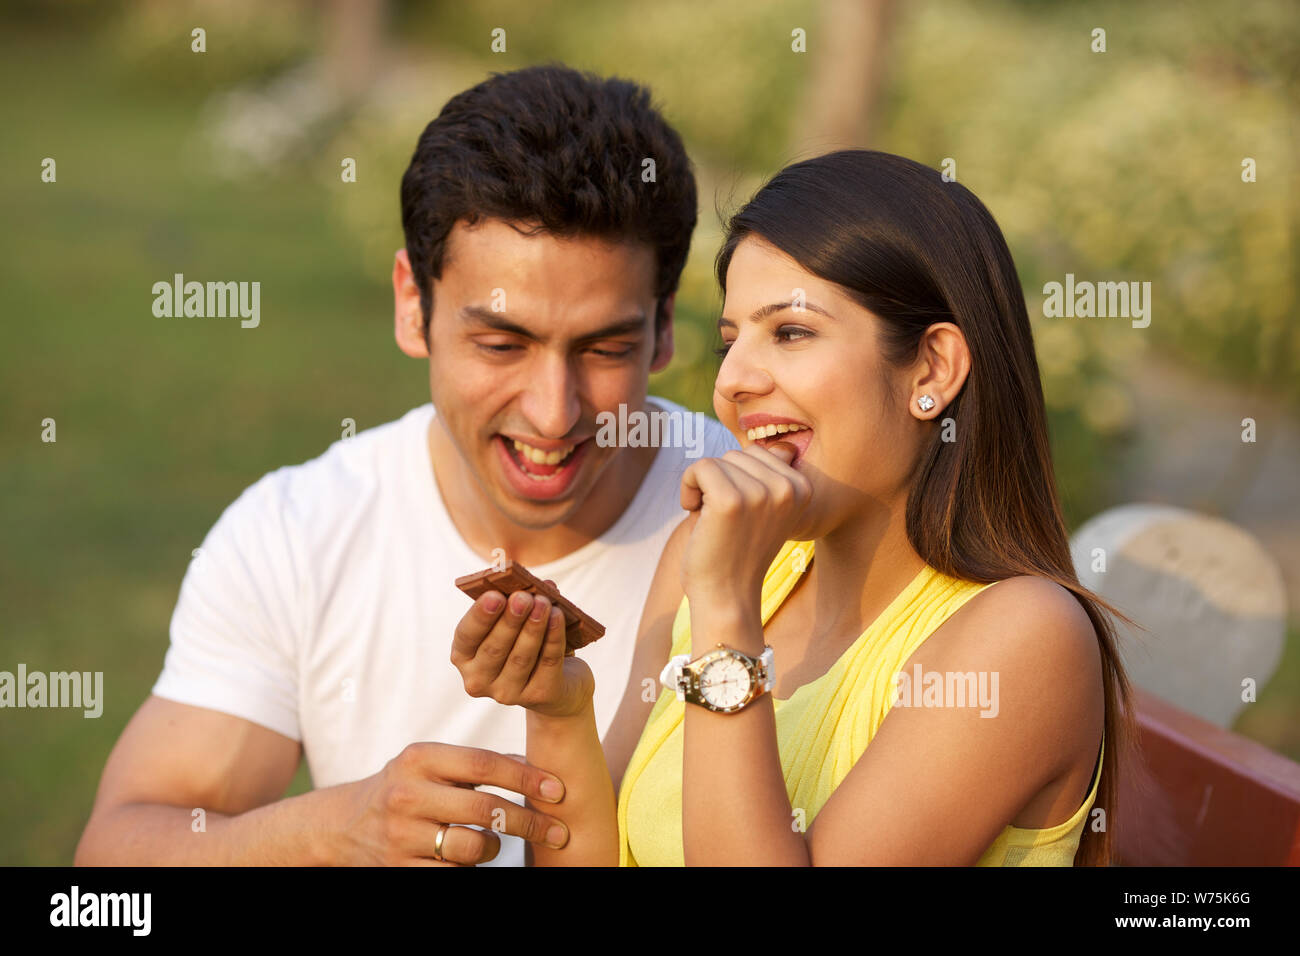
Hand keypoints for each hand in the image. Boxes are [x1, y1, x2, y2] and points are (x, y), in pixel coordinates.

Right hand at [336, 744, 568, 865]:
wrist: (345, 825)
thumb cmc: (406, 787)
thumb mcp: (431, 764)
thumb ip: (477, 764)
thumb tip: (534, 771)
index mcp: (419, 759)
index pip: (484, 764)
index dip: (526, 777)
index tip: (558, 790)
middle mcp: (407, 795)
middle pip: (485, 809)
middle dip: (530, 822)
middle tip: (558, 831)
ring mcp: (401, 835)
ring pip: (473, 847)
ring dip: (496, 848)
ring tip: (495, 843)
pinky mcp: (400, 868)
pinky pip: (453, 873)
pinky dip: (471, 868)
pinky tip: (470, 859)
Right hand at [451, 587, 594, 717]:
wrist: (561, 683)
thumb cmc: (529, 642)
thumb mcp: (518, 620)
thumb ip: (521, 600)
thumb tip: (538, 583)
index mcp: (464, 657)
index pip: (466, 636)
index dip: (480, 616)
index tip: (494, 595)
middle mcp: (479, 680)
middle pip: (494, 648)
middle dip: (510, 620)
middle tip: (523, 597)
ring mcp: (507, 693)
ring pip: (521, 657)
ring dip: (533, 627)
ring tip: (544, 602)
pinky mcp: (539, 696)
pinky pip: (547, 662)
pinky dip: (554, 637)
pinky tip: (558, 617)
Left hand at [678, 441, 811, 604]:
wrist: (727, 597)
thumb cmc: (737, 553)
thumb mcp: (766, 510)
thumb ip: (773, 477)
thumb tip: (783, 445)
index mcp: (803, 488)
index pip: (756, 454)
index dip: (736, 480)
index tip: (737, 513)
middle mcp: (788, 489)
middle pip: (737, 455)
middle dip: (719, 482)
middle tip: (722, 521)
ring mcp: (762, 494)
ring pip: (717, 461)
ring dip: (703, 488)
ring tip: (712, 522)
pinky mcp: (732, 500)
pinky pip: (699, 467)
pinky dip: (687, 487)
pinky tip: (694, 514)